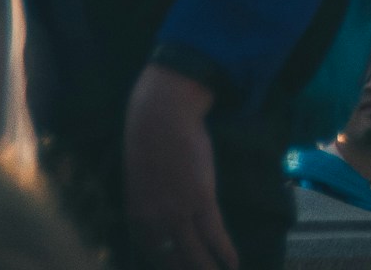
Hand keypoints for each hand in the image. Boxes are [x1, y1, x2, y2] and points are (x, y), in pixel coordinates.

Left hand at [123, 66, 236, 269]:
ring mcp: (178, 213)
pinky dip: (224, 252)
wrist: (161, 116)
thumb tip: (161, 212)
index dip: (169, 266)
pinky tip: (233, 263)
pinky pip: (215, 234)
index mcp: (137, 218)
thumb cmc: (150, 138)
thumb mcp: (141, 177)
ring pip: (195, 254)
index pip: (153, 255)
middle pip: (173, 260)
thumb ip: (149, 200)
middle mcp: (154, 223)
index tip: (181, 268)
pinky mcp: (201, 200)